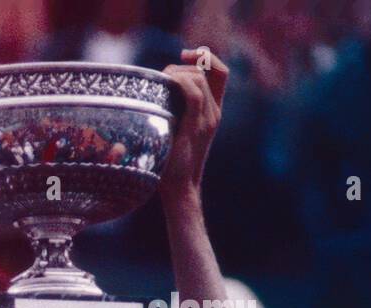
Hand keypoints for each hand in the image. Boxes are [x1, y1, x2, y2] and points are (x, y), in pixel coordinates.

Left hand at [160, 49, 228, 195]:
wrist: (180, 189)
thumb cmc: (170, 164)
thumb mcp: (173, 131)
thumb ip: (171, 113)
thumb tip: (150, 95)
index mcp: (213, 112)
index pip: (220, 73)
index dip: (206, 57)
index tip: (185, 55)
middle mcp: (214, 112)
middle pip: (205, 71)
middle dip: (182, 66)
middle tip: (162, 77)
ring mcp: (207, 119)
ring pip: (198, 79)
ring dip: (177, 73)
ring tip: (161, 83)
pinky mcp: (196, 126)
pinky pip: (193, 93)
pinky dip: (179, 83)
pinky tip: (165, 86)